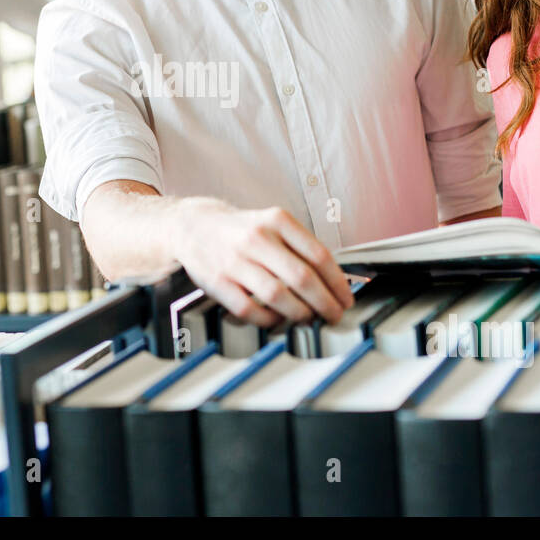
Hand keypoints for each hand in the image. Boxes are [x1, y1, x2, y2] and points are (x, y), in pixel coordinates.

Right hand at [174, 198, 352, 326]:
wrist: (193, 226)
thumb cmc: (242, 230)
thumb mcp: (273, 224)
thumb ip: (301, 247)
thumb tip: (334, 281)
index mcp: (277, 220)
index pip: (319, 255)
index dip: (338, 282)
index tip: (346, 298)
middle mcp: (257, 238)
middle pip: (302, 278)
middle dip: (325, 303)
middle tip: (334, 315)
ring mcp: (235, 261)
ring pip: (278, 296)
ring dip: (300, 313)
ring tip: (309, 318)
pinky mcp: (218, 282)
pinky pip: (250, 309)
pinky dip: (269, 319)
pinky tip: (279, 319)